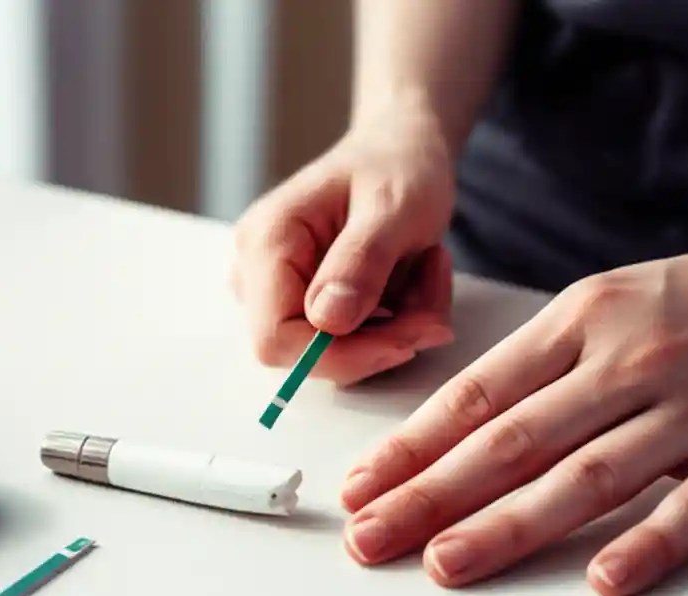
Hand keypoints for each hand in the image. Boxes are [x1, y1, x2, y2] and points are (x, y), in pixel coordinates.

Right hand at [230, 101, 457, 384]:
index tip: (407, 338)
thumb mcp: (394, 206)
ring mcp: (273, 289)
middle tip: (433, 307)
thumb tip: (329, 323)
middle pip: (302, 352)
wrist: (399, 149)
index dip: (338, 354)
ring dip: (392, 333)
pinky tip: (410, 287)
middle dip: (377, 342)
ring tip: (427, 278)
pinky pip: (341, 343)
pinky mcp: (299, 301)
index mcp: (266, 243)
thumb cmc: (397, 166)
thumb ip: (361, 262)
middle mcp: (255, 270)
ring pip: (328, 351)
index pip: (276, 337)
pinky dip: (388, 328)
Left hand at [342, 253, 687, 595]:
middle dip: (431, 494)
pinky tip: (603, 578)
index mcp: (578, 321)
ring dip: (509, 525)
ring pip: (585, 477)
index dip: (412, 446)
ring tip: (445, 562)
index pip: (475, 395)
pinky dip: (650, 541)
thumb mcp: (601, 306)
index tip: (359, 487)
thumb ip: (533, 364)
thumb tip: (446, 429)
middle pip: (510, 442)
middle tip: (371, 537)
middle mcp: (623, 362)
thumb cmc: (684, 303)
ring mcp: (686, 408)